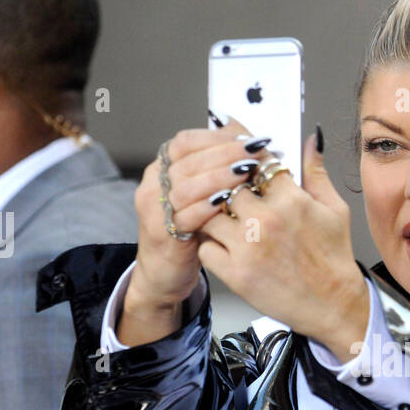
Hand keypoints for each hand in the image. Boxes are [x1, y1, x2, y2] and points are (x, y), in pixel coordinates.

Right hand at [120, 118, 281, 344]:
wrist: (165, 273)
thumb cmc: (190, 231)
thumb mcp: (203, 194)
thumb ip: (217, 167)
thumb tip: (244, 136)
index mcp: (163, 168)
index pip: (186, 141)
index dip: (217, 138)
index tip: (248, 138)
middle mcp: (155, 184)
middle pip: (189, 160)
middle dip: (225, 153)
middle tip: (254, 151)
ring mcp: (155, 209)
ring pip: (185, 186)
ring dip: (218, 177)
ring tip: (245, 172)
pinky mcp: (162, 234)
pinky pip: (184, 216)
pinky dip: (207, 208)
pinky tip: (227, 201)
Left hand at [195, 122, 369, 360]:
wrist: (334, 306)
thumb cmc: (334, 260)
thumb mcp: (334, 210)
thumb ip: (316, 172)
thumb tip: (311, 139)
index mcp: (291, 200)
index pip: (255, 162)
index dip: (246, 159)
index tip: (239, 158)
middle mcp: (267, 221)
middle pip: (226, 186)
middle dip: (227, 189)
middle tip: (230, 196)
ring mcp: (248, 247)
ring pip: (209, 215)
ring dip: (213, 217)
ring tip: (226, 223)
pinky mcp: (236, 274)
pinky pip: (205, 248)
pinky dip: (210, 247)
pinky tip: (225, 248)